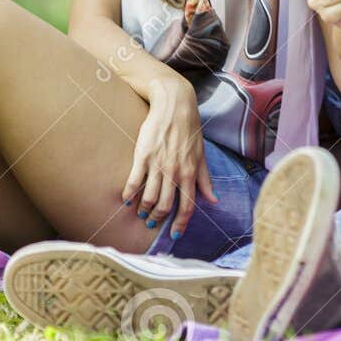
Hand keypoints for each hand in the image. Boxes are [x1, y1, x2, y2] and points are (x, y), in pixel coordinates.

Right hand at [124, 78, 215, 239]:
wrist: (174, 106)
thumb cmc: (189, 130)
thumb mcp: (201, 155)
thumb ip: (205, 179)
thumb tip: (213, 200)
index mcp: (191, 173)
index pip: (187, 206)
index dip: (180, 224)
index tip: (174, 235)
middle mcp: (174, 172)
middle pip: (166, 206)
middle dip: (159, 219)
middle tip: (153, 222)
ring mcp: (158, 165)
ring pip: (149, 198)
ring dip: (144, 209)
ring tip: (141, 212)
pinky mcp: (142, 156)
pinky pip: (133, 182)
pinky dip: (129, 195)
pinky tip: (127, 200)